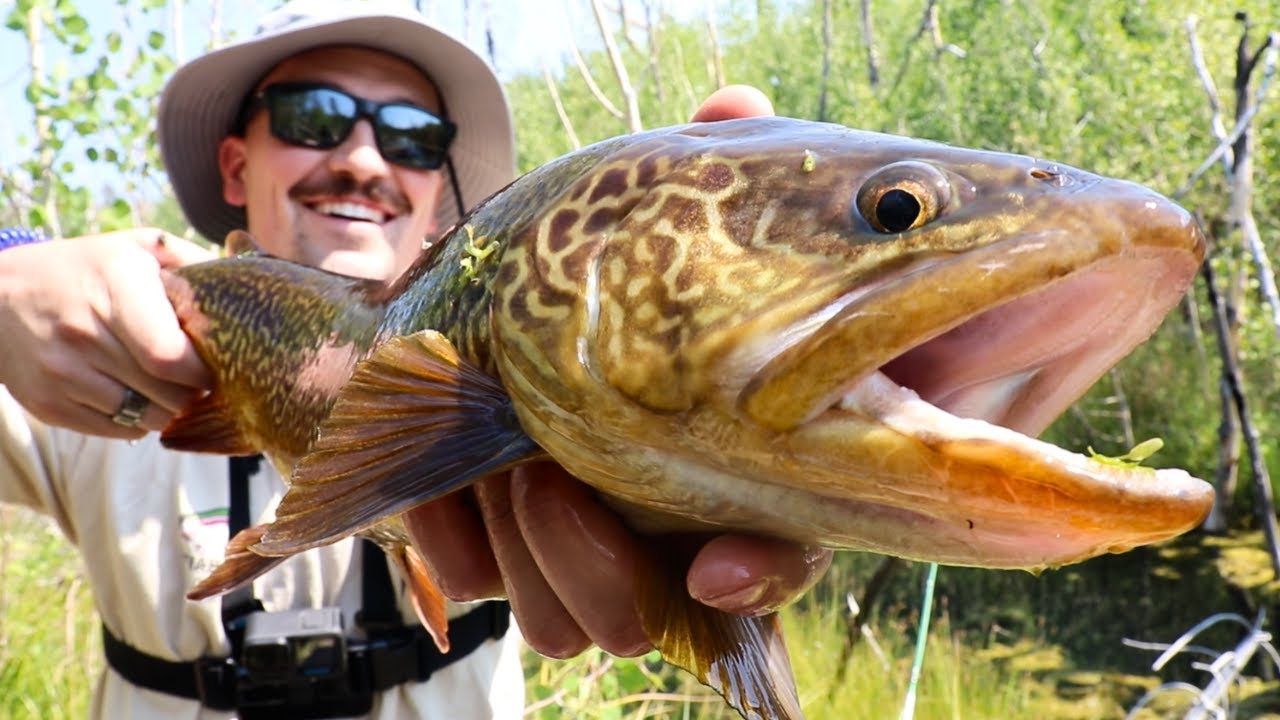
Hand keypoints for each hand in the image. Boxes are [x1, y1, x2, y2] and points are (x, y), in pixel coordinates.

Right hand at [0, 229, 214, 436]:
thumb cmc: (83, 270)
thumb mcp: (132, 247)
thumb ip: (189, 260)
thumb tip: (244, 275)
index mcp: (111, 286)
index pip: (168, 355)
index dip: (201, 372)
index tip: (215, 366)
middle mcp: (82, 331)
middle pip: (165, 392)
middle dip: (194, 394)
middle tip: (202, 383)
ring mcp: (61, 372)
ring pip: (145, 417)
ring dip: (170, 410)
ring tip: (173, 390)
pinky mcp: (48, 404)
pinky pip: (117, 431)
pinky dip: (139, 421)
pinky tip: (139, 396)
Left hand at [402, 85, 832, 657]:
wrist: (532, 312)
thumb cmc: (649, 272)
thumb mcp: (685, 216)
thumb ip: (721, 171)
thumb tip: (731, 105)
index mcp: (748, 475)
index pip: (784, 554)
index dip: (759, 571)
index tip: (716, 565)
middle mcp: (676, 531)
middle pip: (652, 609)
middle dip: (591, 553)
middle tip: (549, 474)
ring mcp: (595, 548)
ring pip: (570, 620)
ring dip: (525, 552)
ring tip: (501, 465)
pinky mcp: (517, 548)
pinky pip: (488, 587)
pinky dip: (457, 544)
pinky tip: (443, 494)